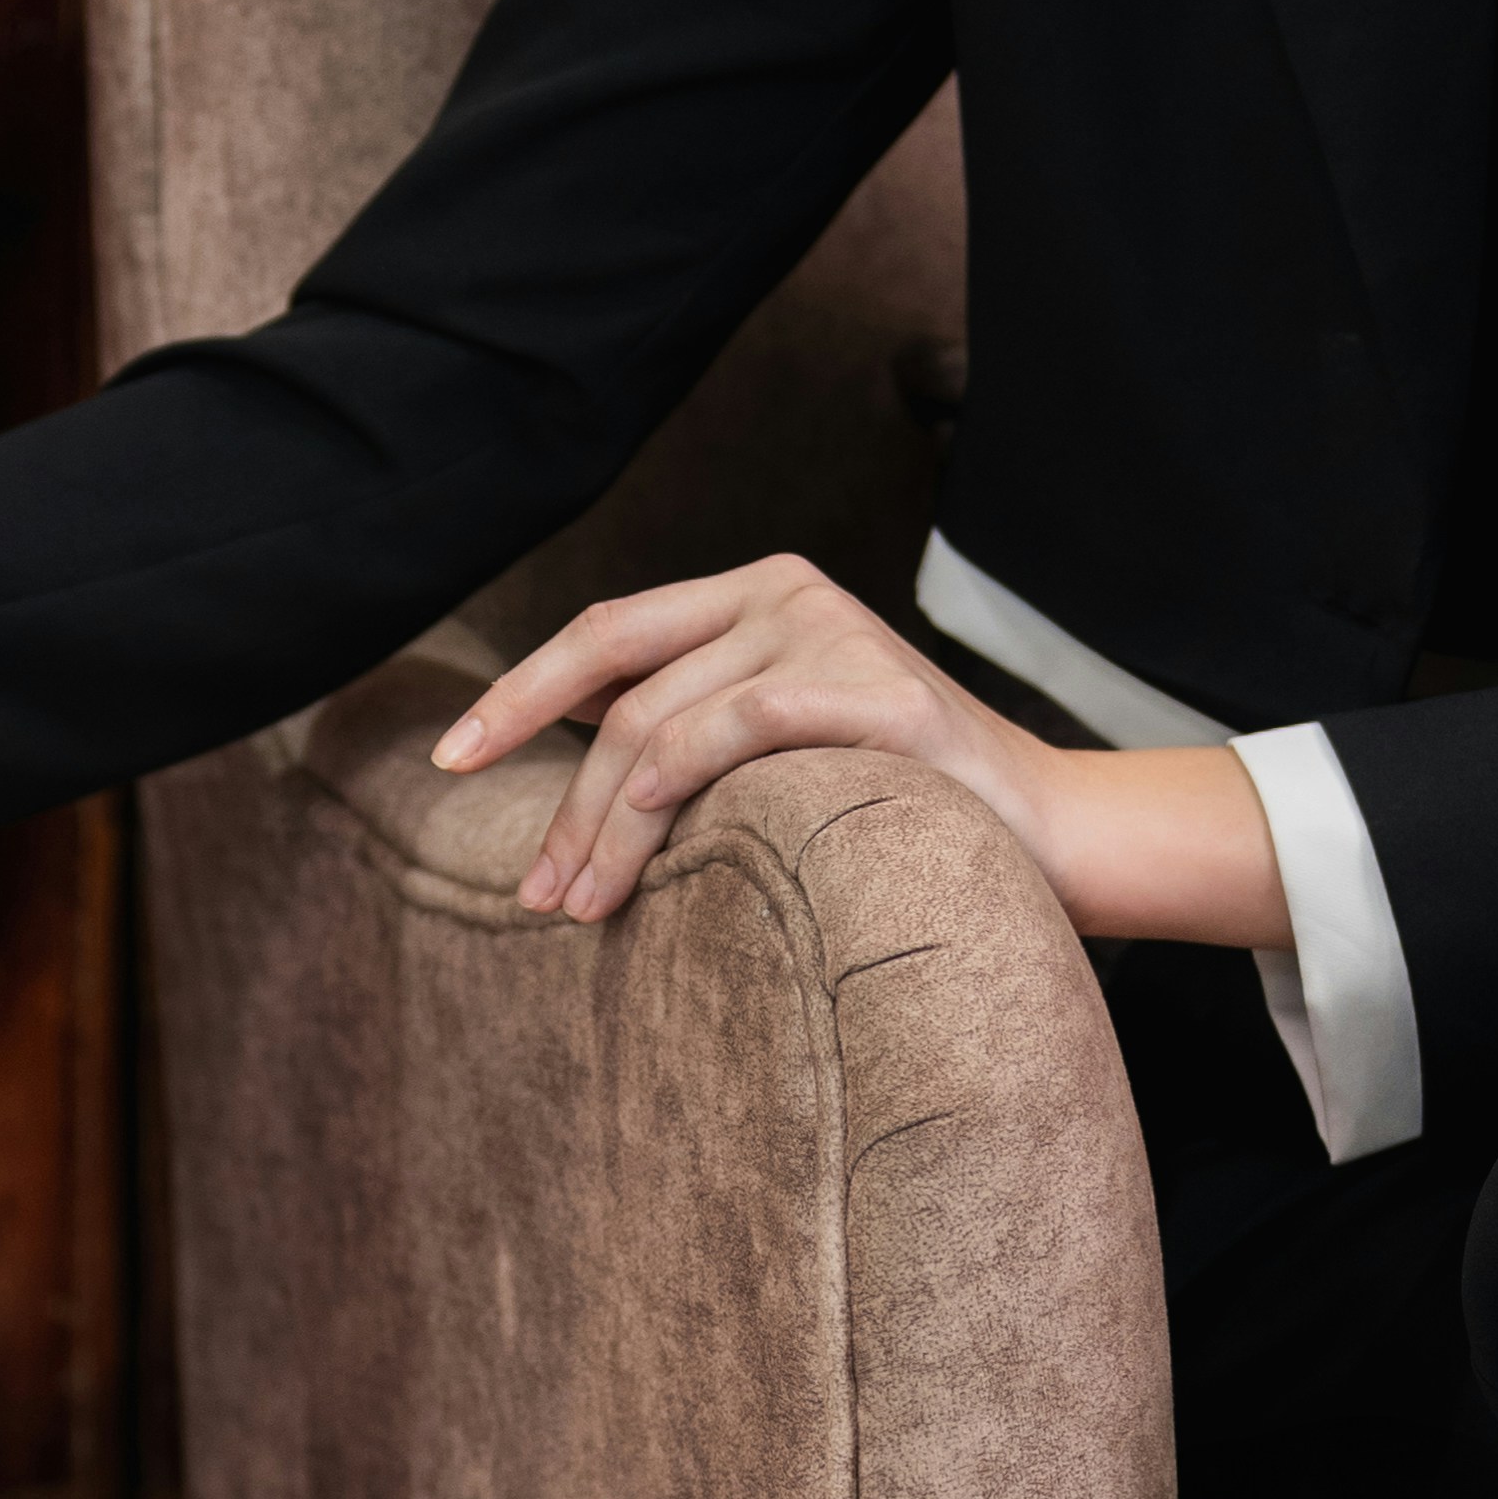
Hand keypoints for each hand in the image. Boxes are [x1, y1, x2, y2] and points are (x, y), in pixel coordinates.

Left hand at [433, 554, 1072, 919]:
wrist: (1046, 835)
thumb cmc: (898, 801)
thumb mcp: (779, 741)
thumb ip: (691, 720)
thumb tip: (565, 761)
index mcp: (759, 591)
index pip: (608, 630)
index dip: (519, 694)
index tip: (452, 758)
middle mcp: (786, 590)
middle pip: (615, 676)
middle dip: (549, 787)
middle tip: (527, 889)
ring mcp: (828, 630)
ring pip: (656, 724)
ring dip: (600, 829)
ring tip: (576, 908)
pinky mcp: (867, 687)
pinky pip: (728, 734)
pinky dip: (665, 800)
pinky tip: (639, 866)